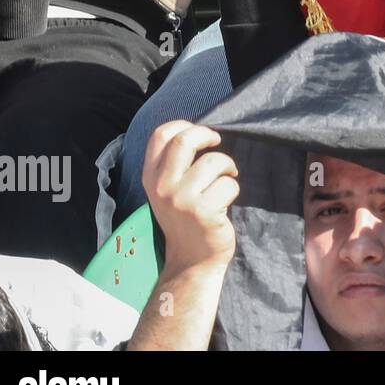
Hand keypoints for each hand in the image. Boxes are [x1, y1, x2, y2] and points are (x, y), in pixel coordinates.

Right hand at [142, 121, 239, 273]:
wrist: (192, 259)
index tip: (202, 134)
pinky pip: (229, 183)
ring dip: (227, 168)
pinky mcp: (203, 210)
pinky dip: (233, 190)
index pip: (161, 135)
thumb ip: (176, 163)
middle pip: (185, 140)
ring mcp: (181, 199)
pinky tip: (224, 204)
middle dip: (208, 135)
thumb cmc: (187, 218)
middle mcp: (162, 186)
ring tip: (224, 182)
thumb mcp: (170, 189)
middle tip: (218, 143)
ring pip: (214, 161)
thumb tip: (200, 132)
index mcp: (151, 177)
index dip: (184, 125)